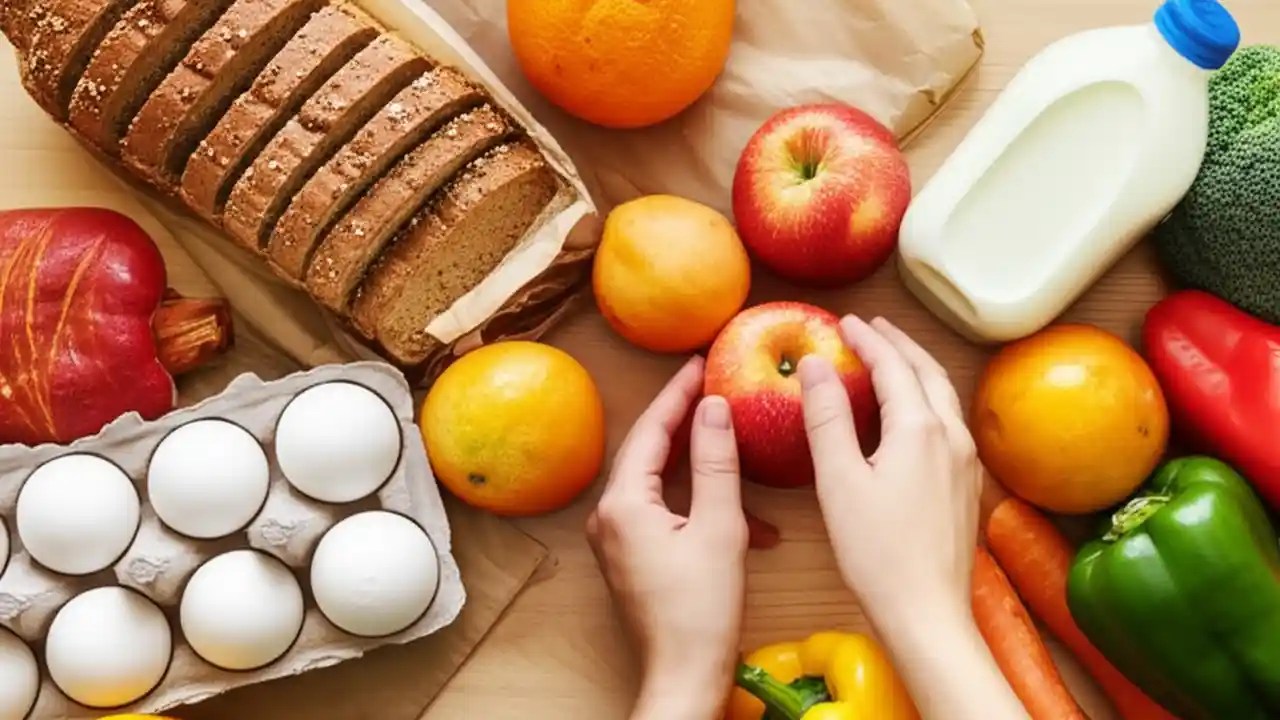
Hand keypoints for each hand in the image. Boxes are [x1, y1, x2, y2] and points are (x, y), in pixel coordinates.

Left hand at [588, 356, 749, 719]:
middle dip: (686, 423)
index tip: (700, 362)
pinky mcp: (631, 558)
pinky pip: (663, 512)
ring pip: (660, 484)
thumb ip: (716, 461)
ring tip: (738, 449)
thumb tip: (713, 406)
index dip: (677, 394)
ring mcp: (616, 539)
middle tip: (714, 387)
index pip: (650, 430)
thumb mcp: (720, 527)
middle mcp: (608, 516)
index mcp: (622, 503)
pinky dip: (699, 507)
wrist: (684, 678)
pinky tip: (746, 521)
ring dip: (701, 471)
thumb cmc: (701, 611)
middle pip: (649, 452)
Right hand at [798, 316, 1025, 719]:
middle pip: (927, 373)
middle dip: (899, 344)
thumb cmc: (876, 552)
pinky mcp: (965, 487)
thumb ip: (827, 417)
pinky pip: (947, 424)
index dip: (867, 339)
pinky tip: (910, 414)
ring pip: (943, 397)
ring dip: (916, 369)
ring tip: (891, 358)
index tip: (844, 322)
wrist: (926, 613)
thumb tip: (815, 365)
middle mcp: (951, 437)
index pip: (893, 365)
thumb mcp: (838, 480)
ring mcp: (965, 463)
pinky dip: (926, 400)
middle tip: (871, 327)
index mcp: (920, 428)